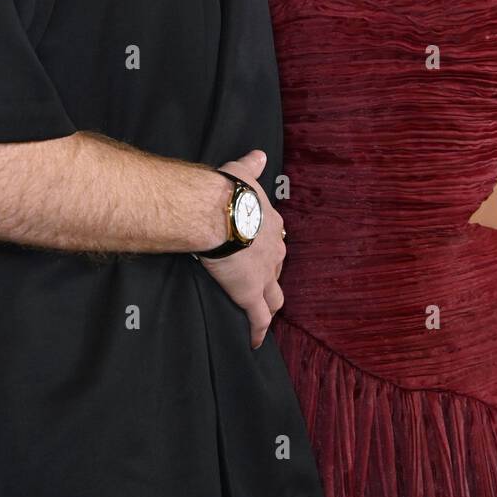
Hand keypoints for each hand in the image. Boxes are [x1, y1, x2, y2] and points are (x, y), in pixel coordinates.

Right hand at [196, 148, 285, 350]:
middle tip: (260, 281)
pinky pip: (259, 319)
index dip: (266, 245)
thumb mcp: (243, 172)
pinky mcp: (251, 295)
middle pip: (278, 268)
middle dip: (270, 275)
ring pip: (275, 296)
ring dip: (270, 304)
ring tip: (264, 313)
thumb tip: (260, 154)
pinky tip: (256, 341)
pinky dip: (259, 331)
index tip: (258, 248)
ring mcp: (265, 275)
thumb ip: (252, 165)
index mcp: (271, 223)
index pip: (274, 238)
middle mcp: (274, 251)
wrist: (219, 214)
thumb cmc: (227, 192)